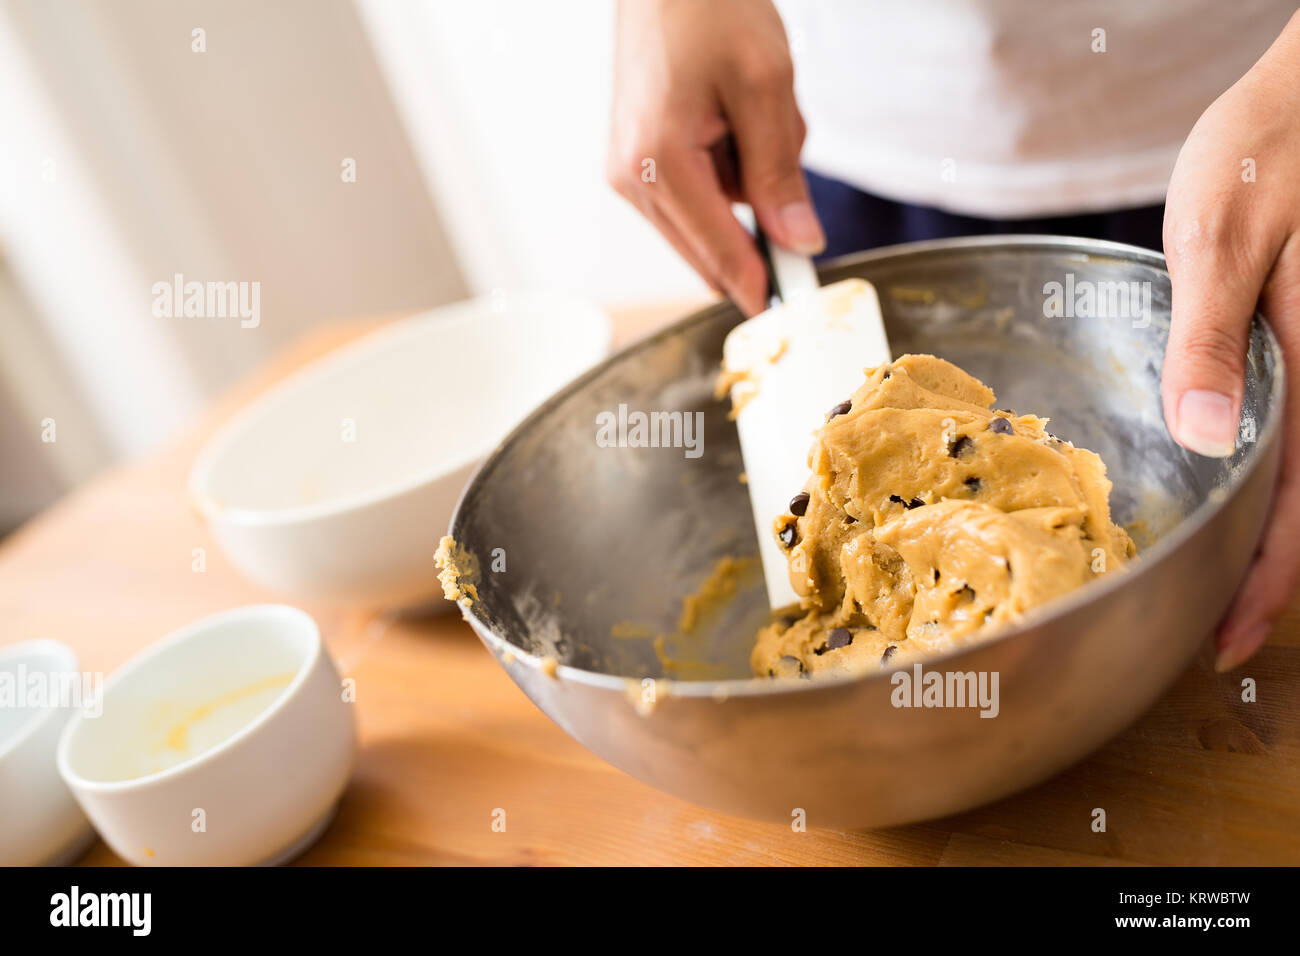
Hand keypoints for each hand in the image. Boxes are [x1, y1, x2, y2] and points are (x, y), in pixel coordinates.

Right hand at [607, 0, 823, 315]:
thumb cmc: (708, 7)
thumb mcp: (765, 85)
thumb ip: (780, 173)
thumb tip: (799, 242)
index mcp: (658, 162)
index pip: (720, 251)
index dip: (763, 282)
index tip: (794, 307)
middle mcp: (631, 178)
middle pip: (709, 248)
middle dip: (756, 214)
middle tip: (770, 137)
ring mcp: (628, 172)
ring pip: (708, 220)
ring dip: (744, 183)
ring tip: (746, 112)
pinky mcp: (634, 161)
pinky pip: (695, 194)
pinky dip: (725, 168)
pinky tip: (728, 117)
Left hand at [1162, 12, 1299, 670]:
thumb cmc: (1273, 149)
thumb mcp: (1223, 238)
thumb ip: (1211, 339)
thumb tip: (1204, 438)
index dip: (1268, 585)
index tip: (1225, 641)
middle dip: (1270, 577)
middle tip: (1211, 629)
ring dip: (1274, 536)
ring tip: (1220, 581)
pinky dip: (1278, 481)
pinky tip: (1236, 490)